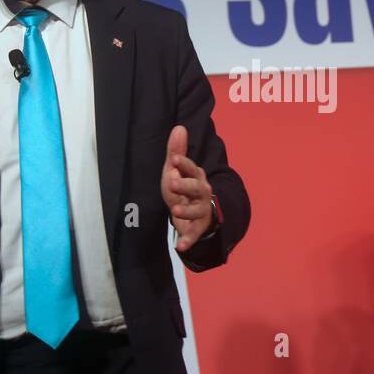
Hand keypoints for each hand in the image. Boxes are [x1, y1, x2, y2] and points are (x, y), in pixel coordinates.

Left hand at [162, 125, 212, 251]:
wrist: (194, 215)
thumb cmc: (183, 189)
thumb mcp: (176, 171)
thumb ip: (176, 152)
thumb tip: (179, 127)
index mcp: (196, 177)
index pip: (192, 169)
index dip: (184, 164)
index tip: (175, 160)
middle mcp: (202, 193)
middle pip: (197, 188)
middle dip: (186, 186)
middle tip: (172, 182)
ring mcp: (201, 211)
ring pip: (197, 211)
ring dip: (187, 211)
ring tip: (175, 211)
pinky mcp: (198, 228)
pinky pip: (194, 235)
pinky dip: (188, 241)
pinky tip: (180, 246)